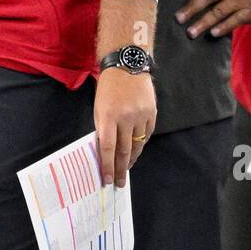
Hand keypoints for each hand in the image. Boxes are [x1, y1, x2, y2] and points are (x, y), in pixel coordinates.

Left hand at [94, 69, 155, 186]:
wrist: (127, 66)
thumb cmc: (108, 89)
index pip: (108, 147)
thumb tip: (105, 152)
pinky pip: (146, 135)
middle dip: (121, 169)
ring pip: (137, 145)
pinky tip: (136, 151)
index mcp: (108, 116)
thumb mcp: (99, 108)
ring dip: (131, 159)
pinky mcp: (151, 113)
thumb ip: (102, 129)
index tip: (107, 179)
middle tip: (119, 182)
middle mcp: (126, 117)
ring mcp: (141, 115)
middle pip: (124, 150)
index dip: (107, 165)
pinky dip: (141, 145)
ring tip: (126, 169)